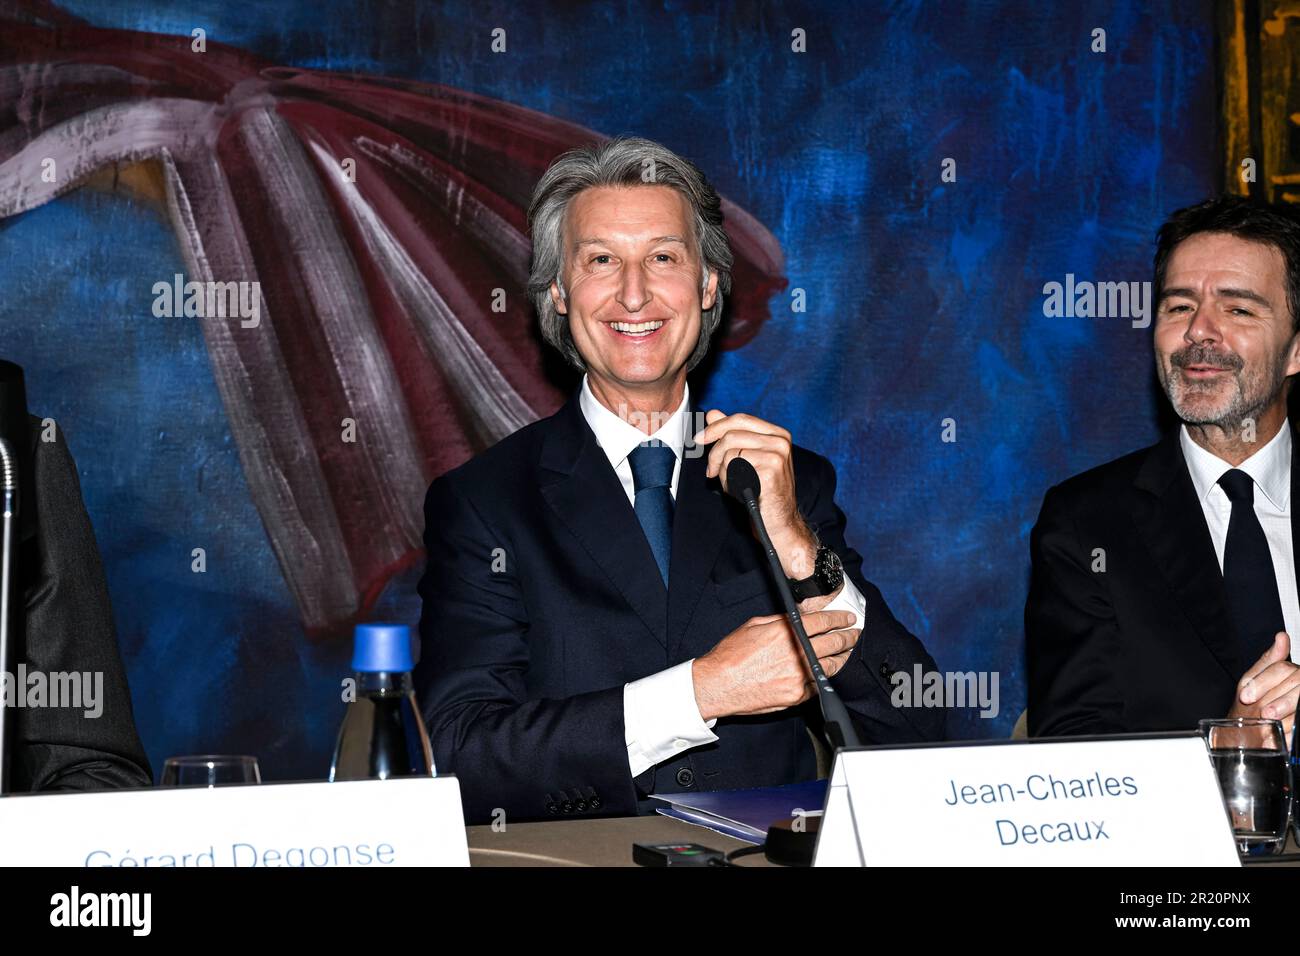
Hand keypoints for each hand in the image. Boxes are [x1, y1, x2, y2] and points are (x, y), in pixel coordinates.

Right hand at [691, 609, 859, 720]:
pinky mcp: (796, 696)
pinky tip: (826, 673)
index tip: (848, 619)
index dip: (840, 619)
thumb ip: (780, 621)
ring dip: (842, 658)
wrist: (718, 684)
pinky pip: (817, 685)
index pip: (823, 622)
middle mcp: (796, 652)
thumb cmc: (730, 654)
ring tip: (846, 653)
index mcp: (786, 631)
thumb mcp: (754, 625)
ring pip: (831, 666)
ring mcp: (799, 676)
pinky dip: (823, 678)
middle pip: (834, 643)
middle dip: (848, 637)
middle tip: (854, 634)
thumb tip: (797, 618)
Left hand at [694, 409, 815, 577]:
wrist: (778, 521)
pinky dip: (730, 482)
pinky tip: (741, 492)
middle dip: (714, 453)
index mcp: (777, 434)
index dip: (716, 427)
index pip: (740, 419)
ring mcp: (777, 455)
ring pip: (730, 452)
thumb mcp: (746, 459)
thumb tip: (712, 414)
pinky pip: (734, 468)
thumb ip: (731, 435)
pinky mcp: (770, 471)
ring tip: (733, 485)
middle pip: (732, 434)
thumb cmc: (761, 491)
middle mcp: (780, 441)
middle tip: (710, 471)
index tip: (699, 439)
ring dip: (724, 471)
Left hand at [1228, 632, 1299, 740]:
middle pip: (1294, 683)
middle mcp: (1297, 680)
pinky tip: (1283, 730)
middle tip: (1264, 712)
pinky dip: (1292, 724)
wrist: (1252, 732)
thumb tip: (1282, 636)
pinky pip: (1299, 718)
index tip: (1246, 696)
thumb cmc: (1252, 703)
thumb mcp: (1252, 681)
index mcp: (1288, 671)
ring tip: (1271, 720)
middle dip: (1279, 700)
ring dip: (1286, 710)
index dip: (1262, 683)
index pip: (1279, 669)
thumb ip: (1267, 661)